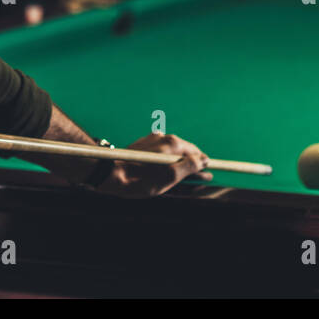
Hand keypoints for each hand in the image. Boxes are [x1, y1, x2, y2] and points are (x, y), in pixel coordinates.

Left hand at [91, 132, 210, 198]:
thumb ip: (189, 167)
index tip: (208, 175)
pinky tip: (160, 173)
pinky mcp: (144, 144)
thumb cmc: (139, 180)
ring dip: (177, 164)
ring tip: (175, 180)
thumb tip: (204, 160)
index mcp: (173, 144)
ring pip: (173, 153)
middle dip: (190, 165)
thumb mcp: (168, 178)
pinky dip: (165, 162)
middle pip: (185, 152)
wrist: (110, 174)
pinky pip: (161, 152)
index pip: (197, 154)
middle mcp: (164, 137)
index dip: (203, 165)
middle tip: (193, 180)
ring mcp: (153, 139)